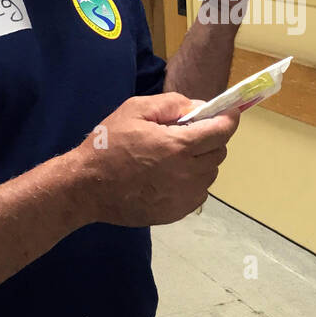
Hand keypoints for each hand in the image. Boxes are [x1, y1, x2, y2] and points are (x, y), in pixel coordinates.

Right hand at [75, 92, 239, 227]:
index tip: (229, 113)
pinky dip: (193, 182)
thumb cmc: (108, 145)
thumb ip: (171, 104)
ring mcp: (183, 197)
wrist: (86, 187)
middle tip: (189, 134)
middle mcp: (187, 174)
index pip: (221, 132)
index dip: (229, 119)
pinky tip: (170, 176)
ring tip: (175, 157)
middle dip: (210, 139)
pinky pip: (198, 193)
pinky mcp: (176, 212)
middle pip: (219, 152)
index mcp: (178, 146)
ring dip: (201, 161)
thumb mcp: (135, 110)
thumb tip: (199, 107)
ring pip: (210, 174)